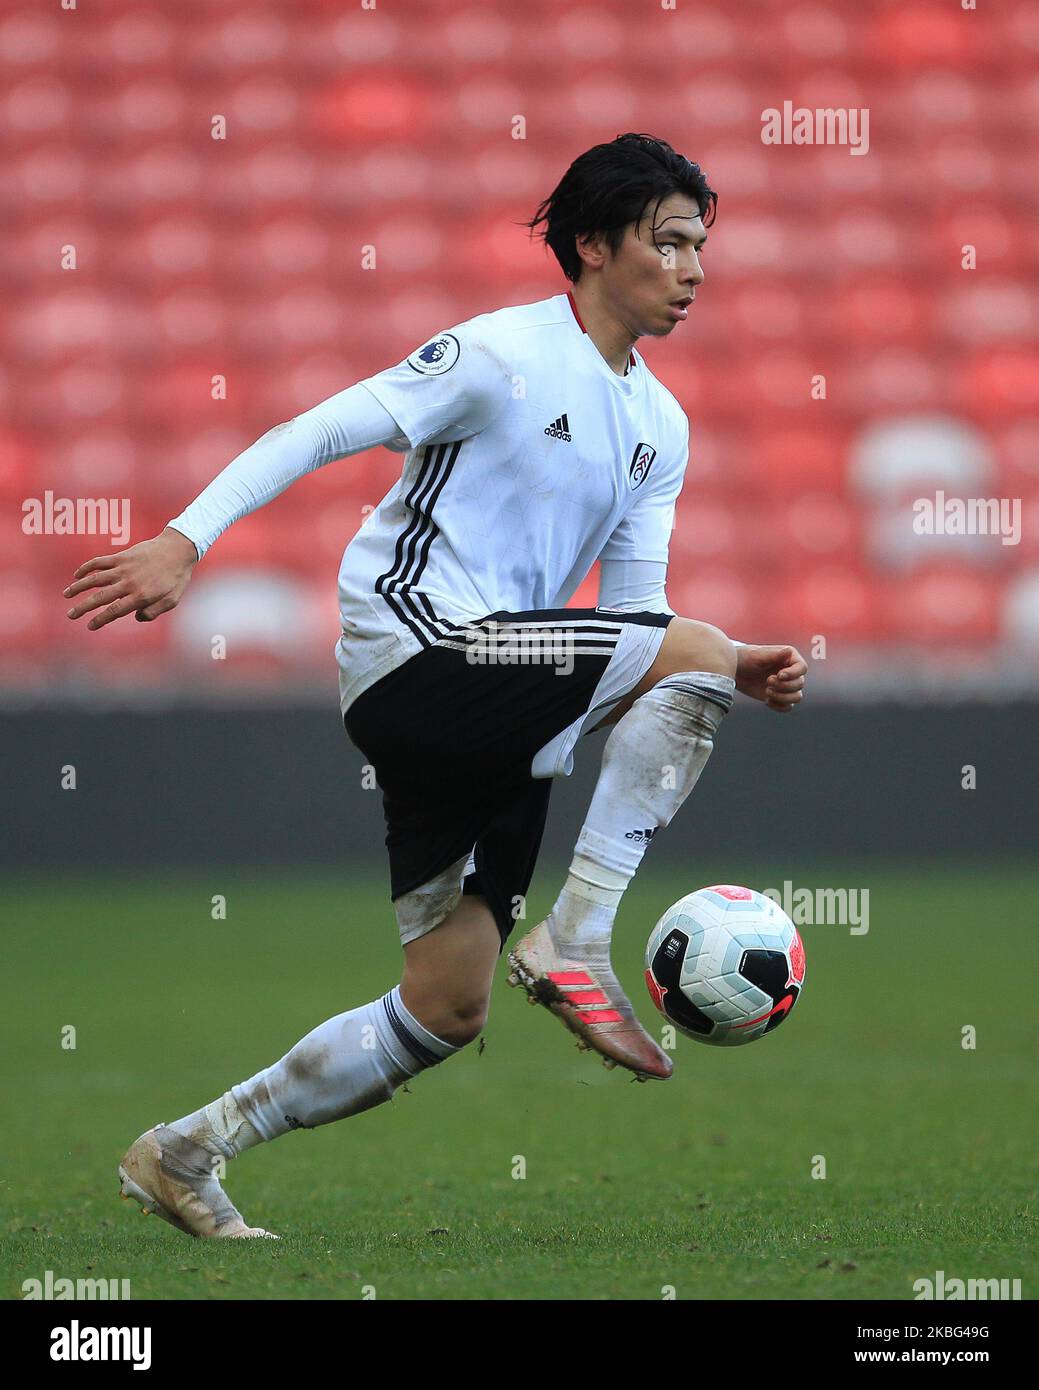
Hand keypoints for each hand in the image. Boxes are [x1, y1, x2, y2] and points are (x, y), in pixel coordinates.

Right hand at [64, 527, 198, 629]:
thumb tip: (136, 617)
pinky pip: (99, 562)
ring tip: (66, 595)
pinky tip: (77, 575)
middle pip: (100, 597)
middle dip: (83, 607)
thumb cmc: (177, 578)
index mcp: (141, 596)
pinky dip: (86, 568)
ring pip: (95, 579)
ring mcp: (124, 568)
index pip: (115, 611)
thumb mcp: (172, 600)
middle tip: (70, 615)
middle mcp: (129, 583)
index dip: (100, 620)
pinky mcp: (122, 556)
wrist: (178, 549)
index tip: (89, 626)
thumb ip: (154, 612)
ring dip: (78, 587)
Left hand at [735, 644, 806, 712]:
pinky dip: (779, 706)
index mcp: (789, 658)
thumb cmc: (746, 658)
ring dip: (783, 697)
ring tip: (767, 692)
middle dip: (784, 686)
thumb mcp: (758, 655)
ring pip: (797, 697)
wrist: (735, 671)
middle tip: (767, 681)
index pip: (802, 668)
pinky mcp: (779, 697)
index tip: (779, 675)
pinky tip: (767, 701)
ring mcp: (786, 685)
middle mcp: (791, 672)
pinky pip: (788, 707)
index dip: (793, 674)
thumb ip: (774, 655)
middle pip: (800, 684)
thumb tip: (789, 651)